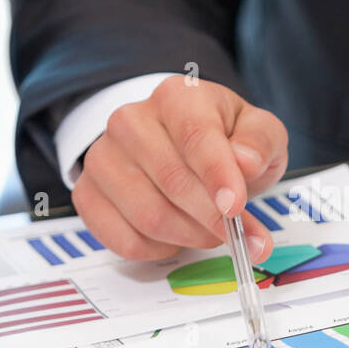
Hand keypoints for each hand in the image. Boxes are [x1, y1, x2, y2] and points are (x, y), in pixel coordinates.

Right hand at [72, 77, 287, 260]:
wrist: (184, 146)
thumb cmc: (223, 139)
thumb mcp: (258, 131)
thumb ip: (260, 142)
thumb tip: (246, 162)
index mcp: (176, 97)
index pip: (195, 137)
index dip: (217, 176)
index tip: (236, 207)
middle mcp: (131, 121)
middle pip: (172, 181)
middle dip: (212, 218)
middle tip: (241, 236)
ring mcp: (103, 158)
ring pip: (149, 216)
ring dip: (191, 236)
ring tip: (211, 232)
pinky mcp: (88, 194)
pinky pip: (124, 240)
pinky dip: (160, 249)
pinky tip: (178, 236)